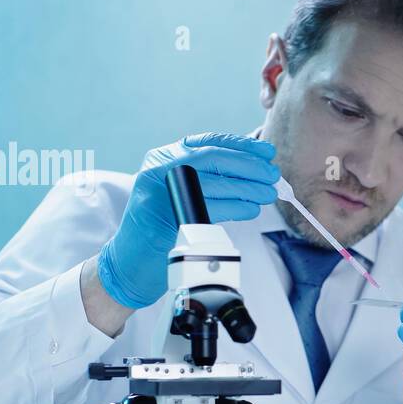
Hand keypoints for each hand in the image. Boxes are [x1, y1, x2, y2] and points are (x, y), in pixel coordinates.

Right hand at [98, 133, 278, 307]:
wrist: (130, 261)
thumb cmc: (162, 226)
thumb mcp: (182, 191)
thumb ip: (209, 176)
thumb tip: (255, 167)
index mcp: (165, 156)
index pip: (208, 142)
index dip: (241, 145)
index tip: (266, 152)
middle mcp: (158, 167)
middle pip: (212, 159)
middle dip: (249, 166)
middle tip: (272, 176)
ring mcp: (157, 190)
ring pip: (213, 184)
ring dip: (247, 188)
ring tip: (267, 194)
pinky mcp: (161, 215)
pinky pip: (208, 208)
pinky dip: (235, 207)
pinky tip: (251, 209)